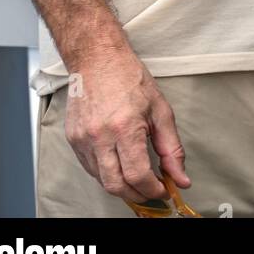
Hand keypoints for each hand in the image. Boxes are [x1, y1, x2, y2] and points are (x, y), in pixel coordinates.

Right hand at [64, 49, 189, 204]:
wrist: (97, 58)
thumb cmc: (129, 79)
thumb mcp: (160, 110)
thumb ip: (172, 148)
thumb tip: (180, 179)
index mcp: (125, 127)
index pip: (138, 175)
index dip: (152, 189)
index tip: (162, 190)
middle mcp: (100, 136)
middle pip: (116, 185)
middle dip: (137, 195)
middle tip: (151, 191)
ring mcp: (82, 139)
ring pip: (102, 180)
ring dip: (121, 185)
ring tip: (137, 178)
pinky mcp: (72, 139)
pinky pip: (90, 168)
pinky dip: (106, 173)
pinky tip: (119, 164)